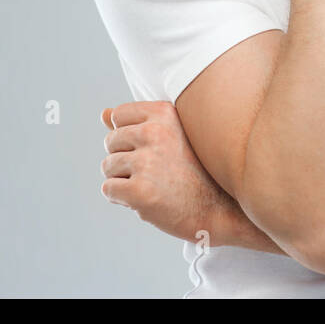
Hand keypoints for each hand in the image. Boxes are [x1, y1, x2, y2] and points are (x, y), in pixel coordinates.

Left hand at [100, 101, 234, 245]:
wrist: (221, 209)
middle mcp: (154, 133)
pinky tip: (147, 199)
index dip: (130, 136)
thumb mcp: (174, 135)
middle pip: (110, 141)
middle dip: (125, 159)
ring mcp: (147, 163)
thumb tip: (103, 114)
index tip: (152, 149)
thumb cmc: (196, 171)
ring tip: (154, 185)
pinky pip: (109, 190)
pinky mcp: (139, 192)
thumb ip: (136, 122)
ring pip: (108, 166)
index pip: (119, 115)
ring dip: (124, 179)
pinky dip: (122, 198)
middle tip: (155, 172)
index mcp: (164, 114)